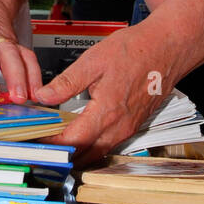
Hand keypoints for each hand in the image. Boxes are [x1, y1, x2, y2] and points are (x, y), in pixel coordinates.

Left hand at [33, 22, 173, 160]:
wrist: (168, 47)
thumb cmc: (136, 50)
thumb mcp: (94, 60)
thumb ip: (67, 83)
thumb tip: (44, 96)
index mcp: (107, 113)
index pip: (71, 141)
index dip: (50, 144)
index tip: (34, 140)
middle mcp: (119, 127)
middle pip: (84, 155)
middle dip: (61, 153)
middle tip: (41, 144)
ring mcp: (128, 129)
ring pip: (97, 153)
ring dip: (76, 153)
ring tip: (55, 142)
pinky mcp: (133, 126)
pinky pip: (108, 145)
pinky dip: (90, 146)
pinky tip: (79, 135)